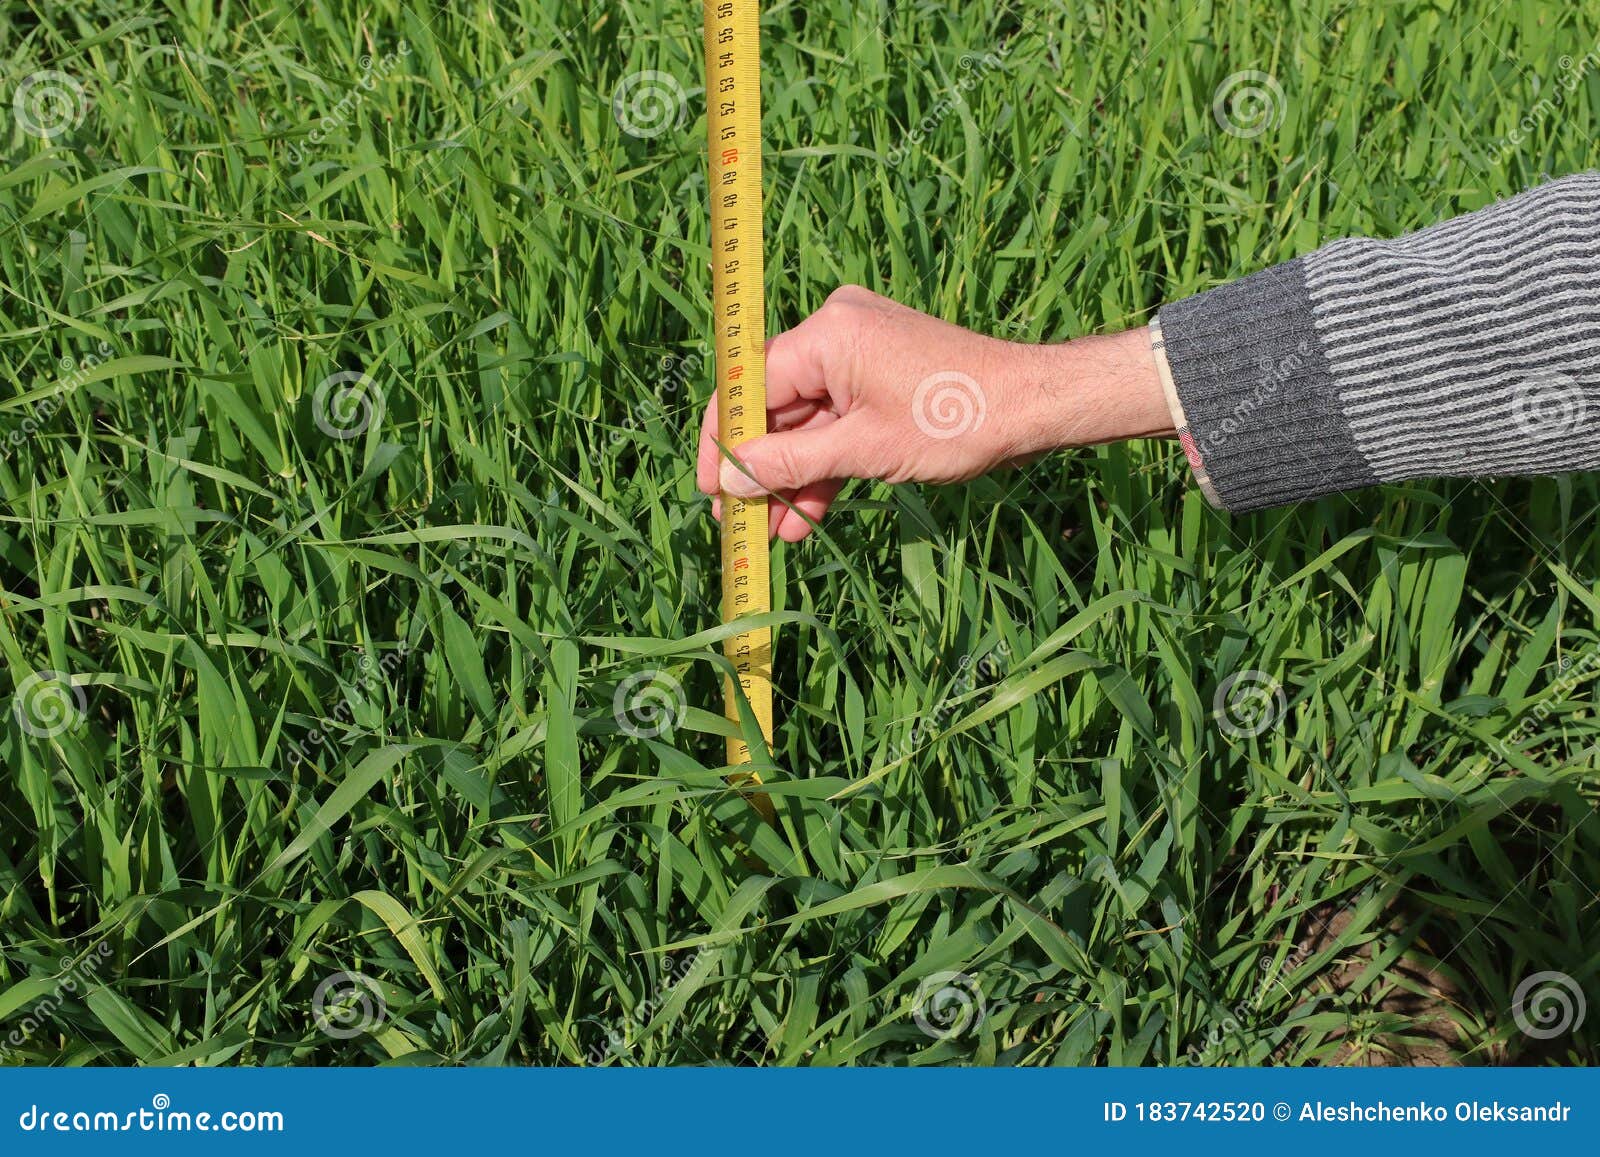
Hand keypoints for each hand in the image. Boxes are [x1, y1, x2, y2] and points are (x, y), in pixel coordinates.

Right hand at [694, 285, 1171, 541]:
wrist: (1034, 407)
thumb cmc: (956, 422)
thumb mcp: (865, 450)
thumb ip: (791, 462)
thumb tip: (730, 479)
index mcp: (828, 334)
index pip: (748, 385)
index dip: (723, 441)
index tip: (710, 491)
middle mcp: (837, 331)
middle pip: (774, 405)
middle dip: (760, 468)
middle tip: (740, 523)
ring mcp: (860, 352)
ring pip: (805, 420)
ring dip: (792, 476)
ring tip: (775, 534)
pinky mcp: (879, 375)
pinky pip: (836, 420)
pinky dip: (824, 464)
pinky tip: (807, 516)